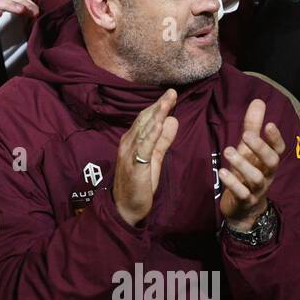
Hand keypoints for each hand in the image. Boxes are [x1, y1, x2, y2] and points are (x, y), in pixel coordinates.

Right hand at [112, 89, 179, 225]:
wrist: (126, 208)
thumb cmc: (139, 184)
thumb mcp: (154, 159)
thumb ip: (162, 140)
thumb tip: (173, 120)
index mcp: (132, 141)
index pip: (146, 119)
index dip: (158, 106)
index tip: (171, 94)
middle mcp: (128, 143)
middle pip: (144, 120)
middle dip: (159, 105)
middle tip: (172, 92)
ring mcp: (129, 154)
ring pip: (144, 130)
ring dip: (156, 115)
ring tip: (167, 102)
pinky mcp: (135, 166)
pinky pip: (144, 147)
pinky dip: (151, 134)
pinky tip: (159, 124)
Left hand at [217, 99, 286, 228]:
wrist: (244, 208)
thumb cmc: (248, 173)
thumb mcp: (248, 150)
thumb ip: (253, 126)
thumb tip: (258, 101)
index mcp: (268, 162)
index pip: (278, 149)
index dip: (275, 138)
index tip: (269, 124)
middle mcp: (266, 175)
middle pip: (272, 162)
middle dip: (261, 148)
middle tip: (247, 135)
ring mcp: (256, 189)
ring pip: (256, 178)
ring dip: (243, 164)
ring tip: (228, 151)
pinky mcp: (244, 201)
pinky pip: (242, 193)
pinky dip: (233, 183)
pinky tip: (222, 172)